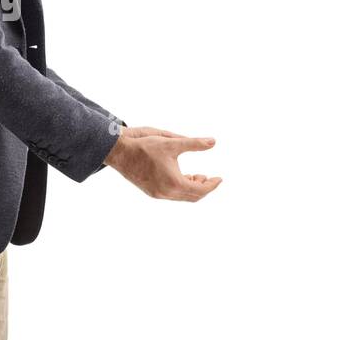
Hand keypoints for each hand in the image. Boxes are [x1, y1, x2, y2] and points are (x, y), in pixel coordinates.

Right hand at [104, 129, 221, 200]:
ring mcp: (157, 194)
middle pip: (192, 197)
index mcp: (173, 183)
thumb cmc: (144, 145)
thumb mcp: (171, 142)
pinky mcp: (150, 191)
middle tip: (209, 177)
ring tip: (196, 175)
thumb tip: (213, 142)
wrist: (118, 151)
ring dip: (191, 188)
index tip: (219, 179)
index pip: (200, 190)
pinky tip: (180, 176)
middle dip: (203, 187)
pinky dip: (180, 188)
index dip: (212, 185)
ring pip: (181, 197)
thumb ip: (194, 143)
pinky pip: (171, 195)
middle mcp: (165, 193)